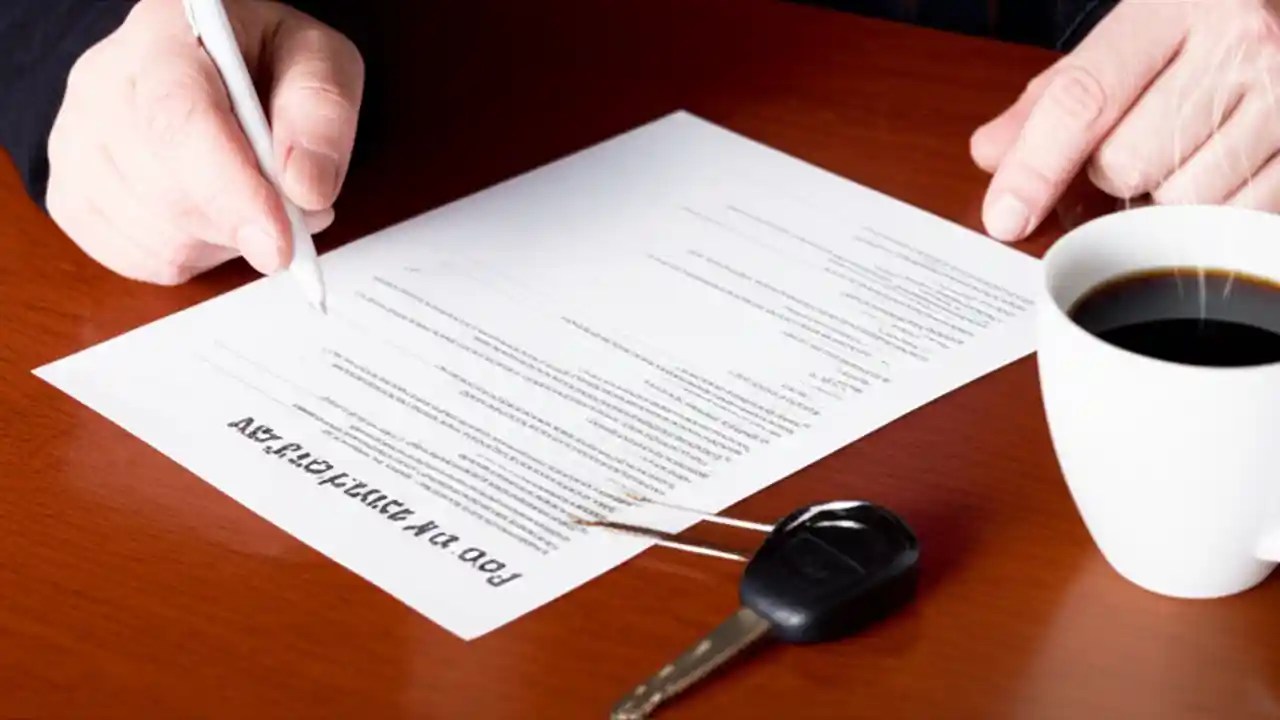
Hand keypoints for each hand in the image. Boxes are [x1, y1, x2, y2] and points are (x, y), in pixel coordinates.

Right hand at [46, 0, 363, 283]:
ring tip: (253, 197)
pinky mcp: (73, 197)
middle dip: (248, 220)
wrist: (206, 63)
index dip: (232, 193)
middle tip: (293, 202)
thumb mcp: (317, 58)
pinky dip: (196, 256)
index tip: (279, 246)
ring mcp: (76, 145)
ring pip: (162, 240)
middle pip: (172, 194)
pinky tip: (213, 215)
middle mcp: (102, 88)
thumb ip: (322, 112)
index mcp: (163, 40)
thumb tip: (308, 191)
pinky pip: (144, 262)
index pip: (180, 123)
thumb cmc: (261, 60)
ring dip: (228, 241)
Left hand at [971, 0, 1279, 241]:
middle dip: (1109, 173)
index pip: (1083, 98)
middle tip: (1130, 145)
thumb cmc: (1193, 36)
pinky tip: (1210, 173)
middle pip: (1125, 164)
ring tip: (1176, 155)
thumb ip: (1048, 103)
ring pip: (1179, 200)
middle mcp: (1236, 44)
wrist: (1275, 15)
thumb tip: (991, 154)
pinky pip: (1232, 218)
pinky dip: (1208, 216)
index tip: (1005, 216)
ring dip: (1160, 198)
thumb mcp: (1118, 47)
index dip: (1035, 167)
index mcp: (1173, 7)